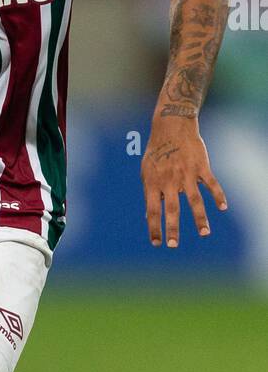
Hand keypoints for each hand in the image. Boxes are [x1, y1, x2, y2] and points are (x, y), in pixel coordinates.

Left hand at [141, 122, 226, 247]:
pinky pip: (211, 184)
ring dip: (200, 218)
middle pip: (171, 209)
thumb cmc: (157, 151)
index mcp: (153, 183)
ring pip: (194, 200)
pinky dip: (218, 195)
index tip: (157, 243)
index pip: (152, 211)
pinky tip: (223, 207)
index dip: (154, 228)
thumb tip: (148, 216)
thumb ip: (150, 193)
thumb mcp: (147, 171)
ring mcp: (186, 174)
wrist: (171, 126)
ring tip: (204, 233)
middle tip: (173, 245)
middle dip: (172, 228)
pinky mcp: (201, 167)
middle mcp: (169, 180)